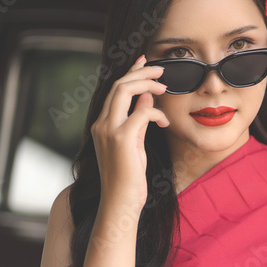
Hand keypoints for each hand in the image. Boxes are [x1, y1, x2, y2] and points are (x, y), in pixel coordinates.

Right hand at [90, 53, 170, 207]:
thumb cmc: (129, 179)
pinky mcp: (121, 138)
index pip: (115, 90)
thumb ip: (137, 121)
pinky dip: (156, 113)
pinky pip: (142, 112)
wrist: (120, 203)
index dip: (130, 73)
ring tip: (164, 86)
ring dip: (147, 84)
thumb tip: (145, 99)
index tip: (145, 63)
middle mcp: (102, 123)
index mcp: (102, 124)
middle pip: (118, 84)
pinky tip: (165, 123)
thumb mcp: (134, 145)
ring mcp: (109, 130)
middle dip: (140, 72)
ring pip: (124, 91)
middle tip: (160, 69)